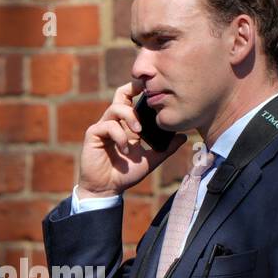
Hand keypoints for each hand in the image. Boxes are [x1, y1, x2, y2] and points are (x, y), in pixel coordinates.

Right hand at [78, 81, 186, 197]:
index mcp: (127, 125)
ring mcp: (103, 127)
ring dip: (130, 117)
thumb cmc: (125, 174)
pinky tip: (125, 149)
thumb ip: (166, 149)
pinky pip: (108, 125)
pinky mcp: (94, 134)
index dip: (141, 90)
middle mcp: (115, 122)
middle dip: (133, 88)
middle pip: (120, 93)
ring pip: (116, 108)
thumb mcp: (150, 160)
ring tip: (139, 132)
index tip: (155, 89)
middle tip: (147, 93)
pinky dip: (120, 136)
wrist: (107, 189)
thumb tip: (183, 136)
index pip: (132, 99)